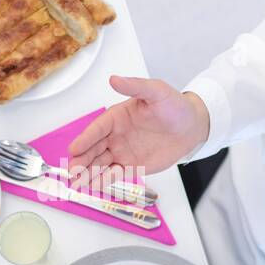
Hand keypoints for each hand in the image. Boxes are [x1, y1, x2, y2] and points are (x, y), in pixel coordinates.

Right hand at [66, 75, 208, 179]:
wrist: (191, 126)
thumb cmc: (174, 106)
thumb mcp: (156, 91)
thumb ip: (135, 86)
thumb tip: (115, 79)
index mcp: (116, 117)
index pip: (96, 129)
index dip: (84, 139)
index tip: (74, 149)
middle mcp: (115, 136)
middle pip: (93, 149)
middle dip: (81, 160)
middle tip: (72, 170)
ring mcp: (122, 152)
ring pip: (100, 164)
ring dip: (88, 173)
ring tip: (78, 183)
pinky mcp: (132, 167)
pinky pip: (115, 175)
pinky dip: (104, 180)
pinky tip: (95, 186)